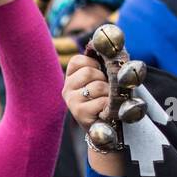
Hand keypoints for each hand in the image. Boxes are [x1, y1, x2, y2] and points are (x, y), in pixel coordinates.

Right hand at [64, 51, 126, 176]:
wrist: (107, 131)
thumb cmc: (108, 101)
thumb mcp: (103, 79)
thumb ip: (104, 63)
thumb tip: (110, 46)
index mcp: (70, 77)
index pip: (78, 60)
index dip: (94, 66)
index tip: (98, 76)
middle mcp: (66, 88)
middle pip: (90, 72)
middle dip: (104, 81)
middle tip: (103, 93)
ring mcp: (71, 101)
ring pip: (97, 86)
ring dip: (108, 94)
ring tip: (105, 102)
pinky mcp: (79, 113)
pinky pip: (102, 101)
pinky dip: (109, 105)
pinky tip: (105, 111)